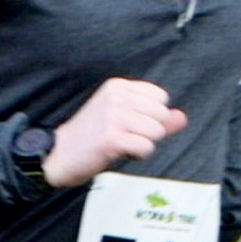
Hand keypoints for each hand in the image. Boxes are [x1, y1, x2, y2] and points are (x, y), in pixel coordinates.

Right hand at [44, 78, 188, 189]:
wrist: (59, 154)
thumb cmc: (91, 136)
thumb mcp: (121, 117)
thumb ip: (154, 116)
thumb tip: (181, 118)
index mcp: (117, 86)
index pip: (160, 96)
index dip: (152, 115)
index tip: (129, 122)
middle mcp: (116, 97)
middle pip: (162, 114)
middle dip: (149, 131)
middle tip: (124, 135)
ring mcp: (113, 117)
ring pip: (157, 132)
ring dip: (143, 143)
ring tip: (121, 143)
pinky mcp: (112, 138)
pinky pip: (146, 147)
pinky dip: (137, 155)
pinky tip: (118, 152)